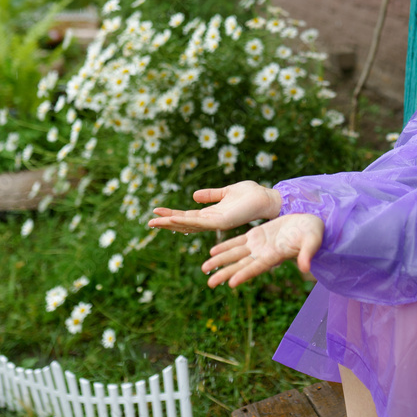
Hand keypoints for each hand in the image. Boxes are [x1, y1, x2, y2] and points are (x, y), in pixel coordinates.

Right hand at [147, 181, 281, 233]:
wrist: (267, 197)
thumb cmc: (251, 194)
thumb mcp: (226, 191)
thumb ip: (211, 195)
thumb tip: (194, 195)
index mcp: (212, 213)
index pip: (187, 216)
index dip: (172, 215)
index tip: (157, 211)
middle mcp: (212, 221)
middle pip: (184, 224)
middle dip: (167, 223)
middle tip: (149, 222)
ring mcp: (216, 223)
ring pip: (189, 225)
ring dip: (172, 223)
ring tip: (155, 221)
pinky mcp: (222, 222)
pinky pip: (200, 222)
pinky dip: (186, 221)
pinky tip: (173, 219)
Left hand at [202, 213, 323, 287]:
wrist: (309, 222)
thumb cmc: (313, 232)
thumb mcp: (312, 241)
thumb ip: (308, 254)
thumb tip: (306, 269)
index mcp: (276, 255)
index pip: (257, 267)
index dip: (244, 274)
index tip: (230, 283)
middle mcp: (264, 254)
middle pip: (241, 265)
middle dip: (225, 273)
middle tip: (209, 284)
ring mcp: (259, 245)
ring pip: (236, 254)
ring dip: (220, 260)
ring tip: (204, 268)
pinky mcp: (257, 235)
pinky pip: (238, 241)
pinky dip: (225, 246)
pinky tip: (213, 251)